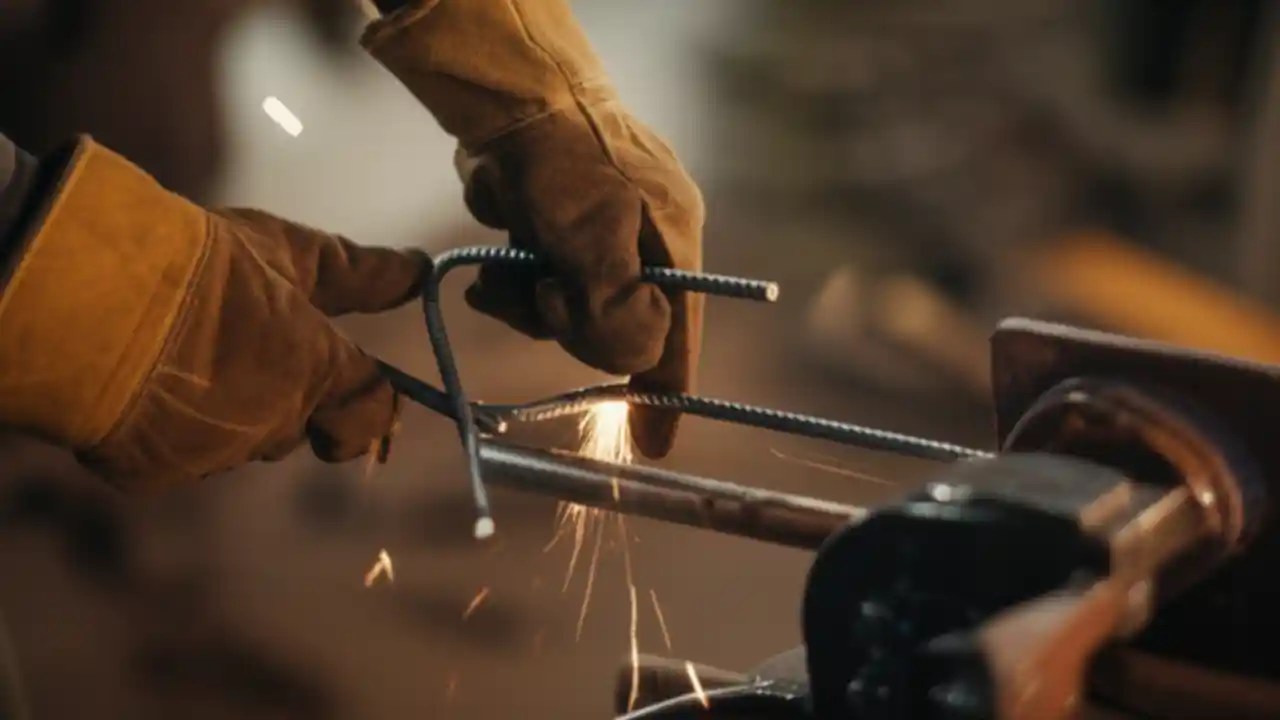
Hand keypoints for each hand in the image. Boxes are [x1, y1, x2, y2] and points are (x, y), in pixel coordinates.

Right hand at [0, 140, 428, 488]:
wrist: (93, 295)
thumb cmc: (200, 263)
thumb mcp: (288, 253)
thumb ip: (360, 274)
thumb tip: (422, 270)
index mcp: (318, 369)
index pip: (371, 409)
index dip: (367, 405)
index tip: (346, 389)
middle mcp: (277, 422)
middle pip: (296, 424)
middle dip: (277, 394)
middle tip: (231, 345)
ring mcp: (217, 453)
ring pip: (236, 441)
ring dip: (220, 410)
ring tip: (175, 355)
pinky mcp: (157, 472)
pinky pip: (177, 456)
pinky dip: (165, 429)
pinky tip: (139, 385)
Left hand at [364, 0, 704, 457]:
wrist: (512, 101)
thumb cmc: (565, 162)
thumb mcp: (594, 239)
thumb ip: (616, 309)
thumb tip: (634, 365)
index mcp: (675, 249)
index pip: (678, 339)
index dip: (664, 395)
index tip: (654, 447)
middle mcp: (643, 251)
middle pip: (615, 331)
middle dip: (572, 326)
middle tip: (544, 296)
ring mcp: (599, 244)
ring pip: (568, 315)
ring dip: (531, 309)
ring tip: (505, 278)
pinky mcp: (556, 238)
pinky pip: (539, 291)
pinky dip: (513, 291)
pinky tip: (491, 276)